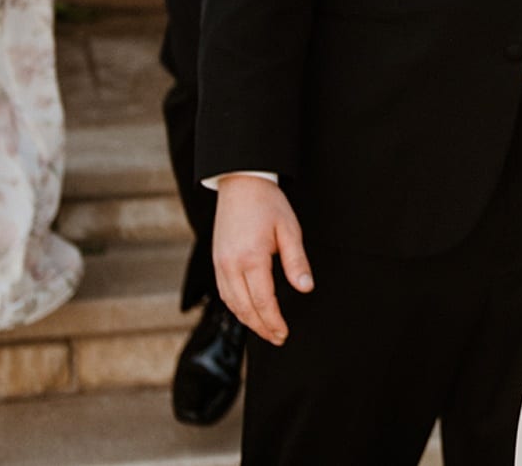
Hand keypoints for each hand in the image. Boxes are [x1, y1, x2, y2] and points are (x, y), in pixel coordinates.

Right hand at [212, 175, 313, 346]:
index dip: (273, 321)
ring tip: (266, 330)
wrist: (241, 183)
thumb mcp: (289, 230)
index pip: (262, 301)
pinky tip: (249, 311)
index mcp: (251, 258)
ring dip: (248, 320)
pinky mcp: (216, 261)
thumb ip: (296, 262)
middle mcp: (230, 265)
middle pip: (244, 308)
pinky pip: (224, 293)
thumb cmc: (268, 204)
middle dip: (262, 327)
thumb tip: (305, 288)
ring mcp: (220, 264)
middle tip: (278, 338)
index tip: (284, 333)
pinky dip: (236, 307)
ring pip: (231, 304)